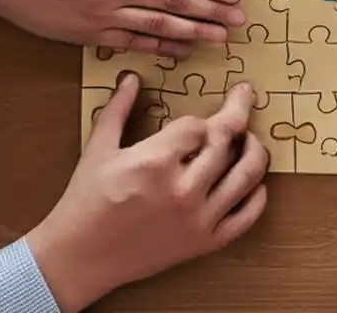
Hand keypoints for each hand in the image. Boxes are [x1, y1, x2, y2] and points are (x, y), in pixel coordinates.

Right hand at [0, 0, 243, 56]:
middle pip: (176, 1)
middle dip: (212, 11)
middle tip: (240, 20)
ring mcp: (104, 13)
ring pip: (160, 25)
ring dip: (195, 32)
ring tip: (221, 38)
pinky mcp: (90, 35)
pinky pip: (134, 42)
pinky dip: (161, 47)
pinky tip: (181, 50)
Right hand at [26, 76, 268, 312]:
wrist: (79, 258)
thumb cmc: (85, 202)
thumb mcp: (97, 150)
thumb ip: (117, 110)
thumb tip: (131, 78)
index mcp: (155, 162)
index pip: (198, 126)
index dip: (198, 120)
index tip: (194, 123)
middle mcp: (182, 189)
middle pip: (225, 142)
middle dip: (236, 115)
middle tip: (243, 99)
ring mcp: (198, 218)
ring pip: (246, 175)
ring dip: (256, 151)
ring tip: (253, 139)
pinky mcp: (204, 243)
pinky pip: (246, 217)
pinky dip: (257, 196)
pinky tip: (255, 184)